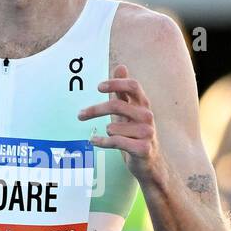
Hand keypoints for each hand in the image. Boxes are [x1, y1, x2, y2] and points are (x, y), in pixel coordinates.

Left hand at [78, 64, 160, 182]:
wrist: (150, 164)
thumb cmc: (135, 134)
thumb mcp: (129, 111)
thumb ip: (123, 91)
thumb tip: (120, 67)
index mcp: (143, 105)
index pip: (133, 86)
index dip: (116, 83)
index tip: (98, 87)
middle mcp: (147, 116)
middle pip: (117, 105)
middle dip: (95, 110)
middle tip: (80, 115)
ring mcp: (147, 133)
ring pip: (113, 127)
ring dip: (105, 132)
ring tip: (108, 135)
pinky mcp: (142, 148)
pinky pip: (114, 142)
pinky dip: (101, 142)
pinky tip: (94, 141)